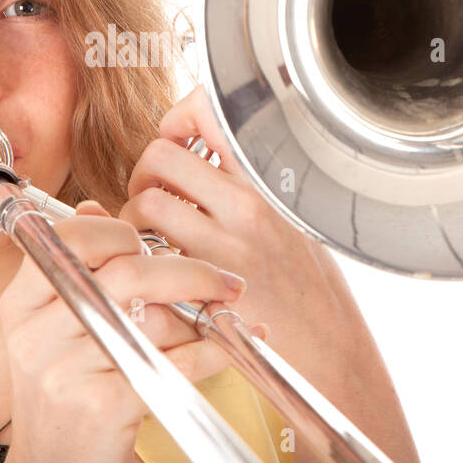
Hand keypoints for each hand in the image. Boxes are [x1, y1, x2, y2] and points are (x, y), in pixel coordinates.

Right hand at [0, 199, 265, 462]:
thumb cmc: (61, 393)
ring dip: (198, 317)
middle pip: (126, 273)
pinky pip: (173, 363)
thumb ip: (74, 267)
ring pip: (154, 318)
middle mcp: (35, 333)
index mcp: (21, 303)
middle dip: (188, 271)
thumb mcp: (51, 326)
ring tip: (217, 319)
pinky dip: (209, 353)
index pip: (74, 237)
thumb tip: (98, 209)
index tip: (152, 244)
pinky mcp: (103, 404)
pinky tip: (224, 347)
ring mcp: (66, 369)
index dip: (121, 233)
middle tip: (223, 280)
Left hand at [117, 85, 347, 371]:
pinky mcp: (204, 288)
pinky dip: (140, 258)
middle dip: (144, 174)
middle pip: (160, 155)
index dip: (176, 119)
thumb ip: (243, 185)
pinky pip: (149, 255)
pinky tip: (158, 270)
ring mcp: (225, 248)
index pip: (209, 112)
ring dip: (134, 219)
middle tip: (154, 197)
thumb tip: (191, 153)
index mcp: (268, 182)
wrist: (329, 350)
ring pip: (146, 204)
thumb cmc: (308, 287)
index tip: (175, 142)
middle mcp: (248, 207)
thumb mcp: (290, 219)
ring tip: (153, 238)